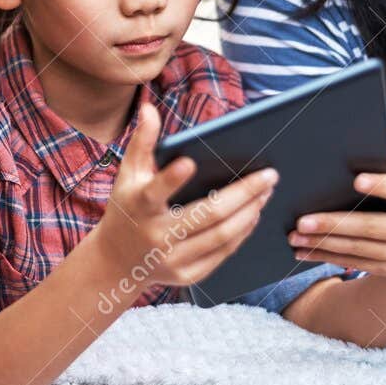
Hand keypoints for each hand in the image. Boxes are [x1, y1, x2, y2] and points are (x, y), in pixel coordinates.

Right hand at [92, 102, 277, 288]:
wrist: (115, 264)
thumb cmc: (127, 209)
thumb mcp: (127, 176)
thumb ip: (141, 143)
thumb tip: (150, 108)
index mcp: (139, 207)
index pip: (154, 192)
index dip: (171, 179)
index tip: (190, 162)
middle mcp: (156, 236)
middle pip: (208, 215)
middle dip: (244, 194)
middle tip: (270, 175)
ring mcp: (173, 260)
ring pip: (222, 235)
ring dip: (250, 212)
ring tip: (266, 192)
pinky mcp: (187, 276)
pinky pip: (222, 253)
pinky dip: (242, 233)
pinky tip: (253, 215)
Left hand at [286, 139, 385, 281]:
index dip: (381, 185)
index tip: (356, 181)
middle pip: (370, 226)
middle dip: (333, 224)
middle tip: (302, 221)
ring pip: (357, 248)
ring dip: (322, 243)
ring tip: (295, 236)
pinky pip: (353, 263)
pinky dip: (326, 257)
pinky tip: (304, 250)